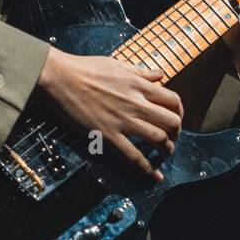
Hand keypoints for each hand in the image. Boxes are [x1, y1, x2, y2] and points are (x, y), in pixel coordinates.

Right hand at [35, 48, 183, 181]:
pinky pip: (133, 156)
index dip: (179, 112)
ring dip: (166, 149)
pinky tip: (154, 175)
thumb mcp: (117, 64)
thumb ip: (141, 72)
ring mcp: (123, 121)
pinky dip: (147, 168)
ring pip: (159, 139)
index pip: (173, 101)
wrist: (59, 77)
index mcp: (139, 85)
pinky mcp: (108, 135)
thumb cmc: (85, 68)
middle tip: (171, 138)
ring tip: (164, 152)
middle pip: (172, 122)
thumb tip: (160, 75)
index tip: (175, 118)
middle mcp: (136, 103)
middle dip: (176, 133)